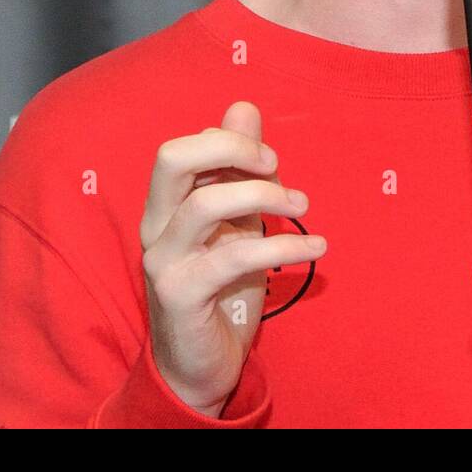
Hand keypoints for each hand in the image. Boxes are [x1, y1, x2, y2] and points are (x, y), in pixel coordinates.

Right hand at [139, 101, 324, 415]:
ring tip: (301, 203)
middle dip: (230, 148)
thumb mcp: (236, 220)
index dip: (229, 142)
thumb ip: (238, 168)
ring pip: (204, 203)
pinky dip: (283, 243)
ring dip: (263, 195)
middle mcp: (156, 225)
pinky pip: (233, 256)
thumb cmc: (220, 287)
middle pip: (172, 157)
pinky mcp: (181, 295)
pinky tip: (316, 244)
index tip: (269, 160)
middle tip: (274, 164)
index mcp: (165, 204)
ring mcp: (164, 260)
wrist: (201, 363)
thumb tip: (243, 108)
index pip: (183, 148)